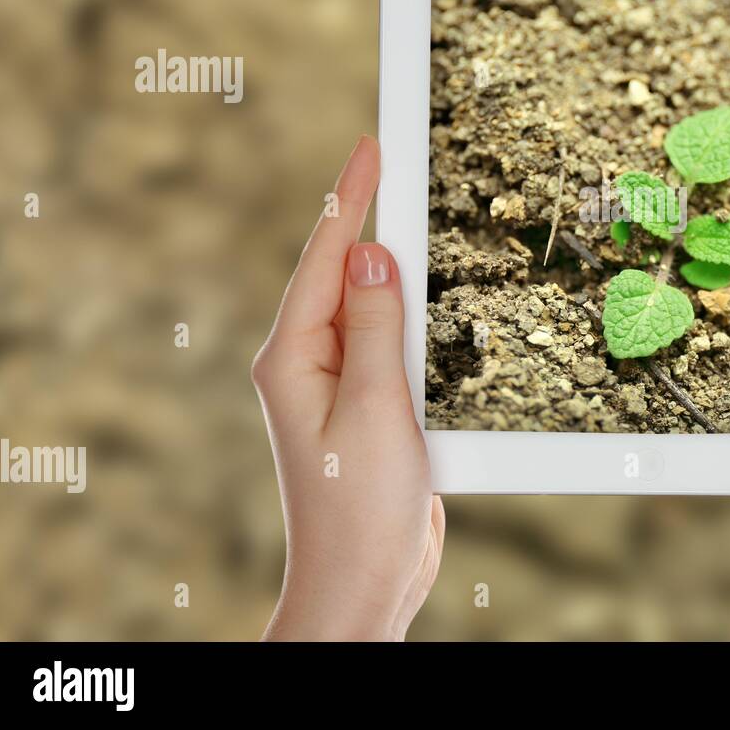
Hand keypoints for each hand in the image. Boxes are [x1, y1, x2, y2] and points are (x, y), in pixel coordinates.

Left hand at [252, 136, 443, 640]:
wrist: (365, 581)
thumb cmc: (361, 506)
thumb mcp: (375, 406)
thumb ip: (376, 326)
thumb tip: (373, 255)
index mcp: (294, 358)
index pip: (323, 259)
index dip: (349, 199)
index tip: (370, 148)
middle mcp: (310, 364)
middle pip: (344, 275)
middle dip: (372, 222)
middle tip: (399, 164)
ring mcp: (340, 386)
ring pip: (372, 309)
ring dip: (398, 272)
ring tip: (423, 222)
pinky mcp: (370, 406)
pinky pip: (390, 344)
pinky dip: (414, 317)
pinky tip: (436, 302)